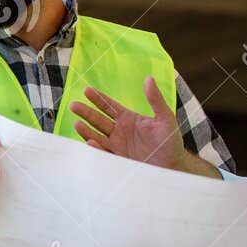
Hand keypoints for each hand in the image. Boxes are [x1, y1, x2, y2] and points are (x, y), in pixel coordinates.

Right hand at [71, 78, 186, 169]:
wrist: (173, 167)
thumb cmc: (170, 142)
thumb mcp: (165, 118)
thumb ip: (155, 100)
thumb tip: (149, 79)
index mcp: (128, 119)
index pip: (109, 106)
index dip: (98, 98)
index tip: (87, 90)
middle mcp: (119, 132)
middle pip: (98, 119)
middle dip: (86, 112)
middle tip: (73, 105)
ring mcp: (117, 146)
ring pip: (97, 136)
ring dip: (86, 130)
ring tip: (77, 124)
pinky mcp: (117, 160)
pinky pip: (104, 153)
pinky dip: (96, 149)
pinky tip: (91, 142)